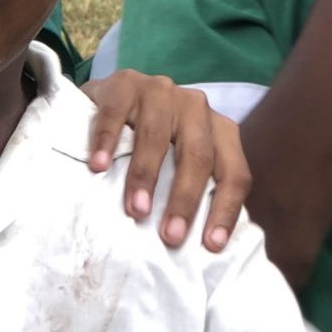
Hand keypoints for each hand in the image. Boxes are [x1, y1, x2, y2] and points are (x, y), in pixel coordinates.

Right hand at [84, 71, 249, 250]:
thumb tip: (203, 247)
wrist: (114, 96)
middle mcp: (195, 107)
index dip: (226, 208)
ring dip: (146, 175)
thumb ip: (197, 189)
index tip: (211, 246)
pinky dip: (106, 142)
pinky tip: (97, 167)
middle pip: (198, 155)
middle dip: (185, 199)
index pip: (234, 172)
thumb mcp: (181, 161)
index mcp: (218, 130)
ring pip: (157, 135)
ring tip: (136, 210)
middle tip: (170, 237)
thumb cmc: (153, 142)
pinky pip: (115, 115)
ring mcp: (160, 91)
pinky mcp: (123, 85)